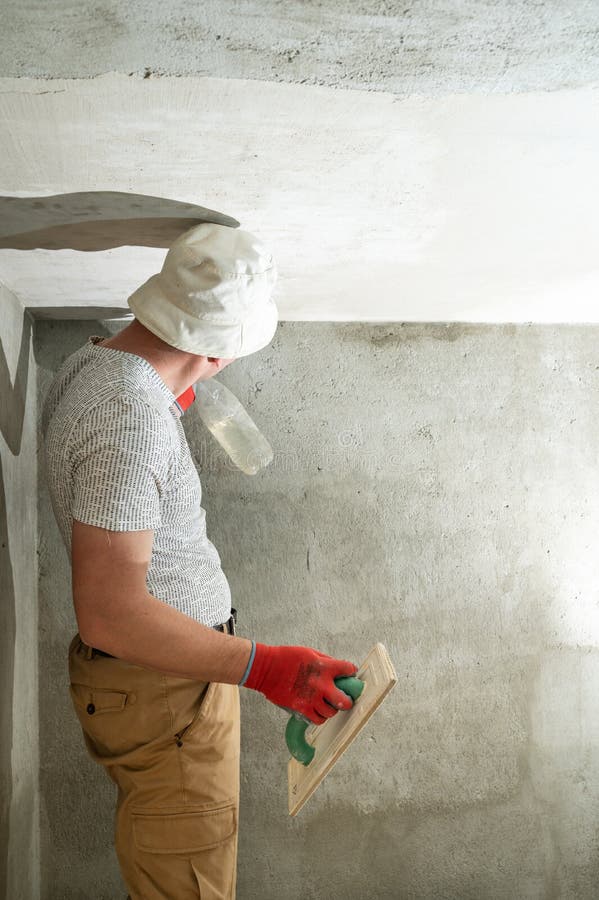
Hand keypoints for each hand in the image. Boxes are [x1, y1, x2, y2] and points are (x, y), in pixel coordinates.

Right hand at [242, 643, 356, 723]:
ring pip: (331, 713)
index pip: (348, 670)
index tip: (349, 674)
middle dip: (347, 701)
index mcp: (324, 667)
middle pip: (344, 701)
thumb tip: (338, 668)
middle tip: (344, 699)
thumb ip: (326, 661)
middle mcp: (321, 685)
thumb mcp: (310, 652)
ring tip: (326, 703)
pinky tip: (316, 709)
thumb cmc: (286, 658)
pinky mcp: (301, 709)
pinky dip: (319, 716)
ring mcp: (311, 699)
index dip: (351, 672)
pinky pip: (317, 719)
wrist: (266, 669)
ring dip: (330, 708)